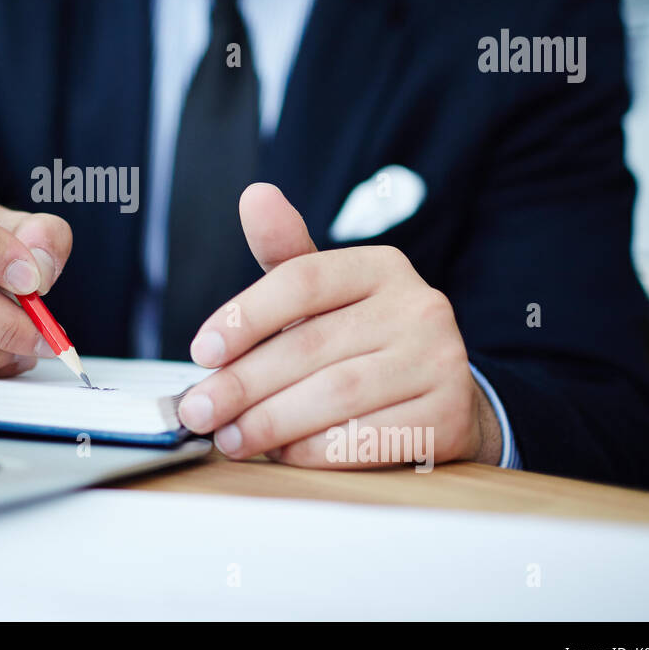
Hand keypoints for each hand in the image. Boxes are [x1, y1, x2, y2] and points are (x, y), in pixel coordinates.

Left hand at [176, 183, 502, 468]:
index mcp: (381, 267)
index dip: (244, 316)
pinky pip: (367, 440)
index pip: (302, 280)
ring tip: (229, 437)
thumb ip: (284, 255)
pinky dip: (314, 451)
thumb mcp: (326, 294)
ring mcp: (440, 363)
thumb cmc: (363, 340)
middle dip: (243, 384)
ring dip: (271, 423)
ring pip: (336, 396)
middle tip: (200, 410)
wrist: (444, 396)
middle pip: (311, 346)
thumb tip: (254, 196)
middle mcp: (419, 307)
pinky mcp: (449, 418)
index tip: (200, 351)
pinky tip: (281, 454)